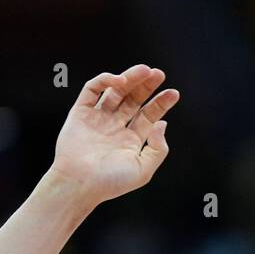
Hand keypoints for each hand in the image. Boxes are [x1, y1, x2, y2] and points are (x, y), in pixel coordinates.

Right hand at [50, 64, 178, 205]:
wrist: (80, 183)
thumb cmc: (111, 182)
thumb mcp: (143, 169)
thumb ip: (158, 149)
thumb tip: (162, 124)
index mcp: (130, 141)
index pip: (149, 116)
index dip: (161, 103)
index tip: (174, 93)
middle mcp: (114, 127)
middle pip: (134, 100)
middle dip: (147, 86)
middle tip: (159, 74)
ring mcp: (97, 118)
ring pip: (116, 91)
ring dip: (130, 78)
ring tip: (145, 70)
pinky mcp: (80, 112)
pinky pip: (92, 89)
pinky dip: (105, 80)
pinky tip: (120, 80)